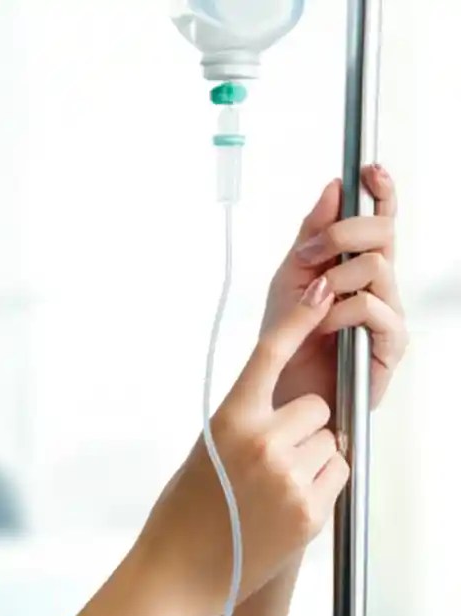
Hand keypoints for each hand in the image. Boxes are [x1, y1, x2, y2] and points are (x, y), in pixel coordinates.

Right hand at [134, 282, 348, 615]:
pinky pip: (337, 474)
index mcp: (228, 421)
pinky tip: (285, 506)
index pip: (269, 356)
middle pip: (315, 408)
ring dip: (313, 457)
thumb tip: (300, 413)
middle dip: (303, 427)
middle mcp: (261, 443)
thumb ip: (247, 424)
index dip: (299, 319)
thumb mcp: (205, 452)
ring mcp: (289, 478)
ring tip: (273, 488)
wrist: (175, 573)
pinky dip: (320, 484)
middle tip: (269, 458)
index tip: (323, 291)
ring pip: (330, 441)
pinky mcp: (310, 511)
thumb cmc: (183, 512)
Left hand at [264, 166, 407, 408]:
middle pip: (384, 233)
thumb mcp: (290, 277)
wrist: (280, 390)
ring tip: (313, 305)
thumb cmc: (287, 338)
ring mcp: (389, 313)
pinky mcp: (390, 344)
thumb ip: (312, 234)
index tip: (371, 169)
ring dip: (335, 280)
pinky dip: (340, 312)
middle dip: (342, 234)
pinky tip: (324, 328)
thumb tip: (334, 188)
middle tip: (308, 258)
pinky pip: (373, 308)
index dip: (383, 191)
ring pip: (378, 266)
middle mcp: (379, 286)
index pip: (381, 220)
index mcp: (356, 266)